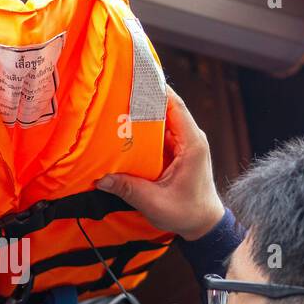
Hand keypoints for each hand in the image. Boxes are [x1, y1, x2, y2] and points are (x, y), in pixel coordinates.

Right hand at [96, 87, 224, 240]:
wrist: (203, 225)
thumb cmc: (187, 213)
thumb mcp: (154, 202)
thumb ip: (128, 188)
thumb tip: (100, 178)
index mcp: (192, 144)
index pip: (175, 106)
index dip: (157, 90)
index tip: (137, 77)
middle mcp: (190, 139)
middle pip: (166, 109)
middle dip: (144, 99)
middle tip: (118, 91)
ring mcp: (183, 145)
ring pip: (161, 121)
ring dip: (142, 116)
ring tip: (117, 108)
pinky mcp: (176, 153)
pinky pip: (158, 135)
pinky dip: (143, 132)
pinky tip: (124, 131)